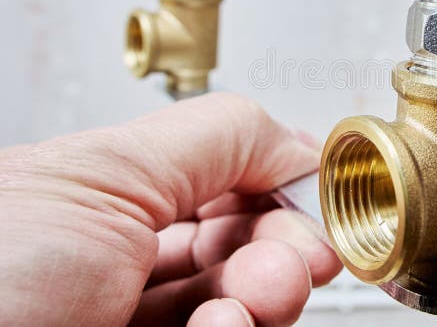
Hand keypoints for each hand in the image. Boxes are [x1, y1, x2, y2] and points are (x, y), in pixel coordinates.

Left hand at [0, 93, 340, 325]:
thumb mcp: (106, 172)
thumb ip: (218, 137)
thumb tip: (300, 143)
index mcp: (110, 203)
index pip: (225, 187)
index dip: (281, 191)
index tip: (320, 202)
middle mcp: (124, 270)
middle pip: (243, 252)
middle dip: (283, 248)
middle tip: (298, 256)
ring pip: (243, 310)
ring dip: (265, 299)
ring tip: (249, 303)